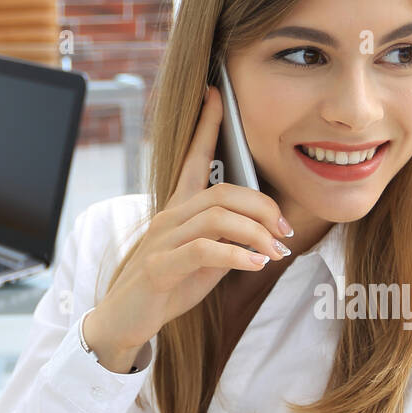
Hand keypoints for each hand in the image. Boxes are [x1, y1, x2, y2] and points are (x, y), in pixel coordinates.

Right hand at [83, 85, 294, 369]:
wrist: (125, 319)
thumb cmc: (168, 286)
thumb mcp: (206, 259)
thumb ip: (229, 239)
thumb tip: (266, 233)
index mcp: (179, 208)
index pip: (193, 156)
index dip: (206, 125)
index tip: (216, 93)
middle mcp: (169, 215)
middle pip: (223, 191)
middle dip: (263, 207)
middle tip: (286, 231)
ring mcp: (162, 239)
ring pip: (217, 216)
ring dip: (256, 233)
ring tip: (275, 252)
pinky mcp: (159, 265)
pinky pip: (203, 250)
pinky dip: (236, 255)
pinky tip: (255, 265)